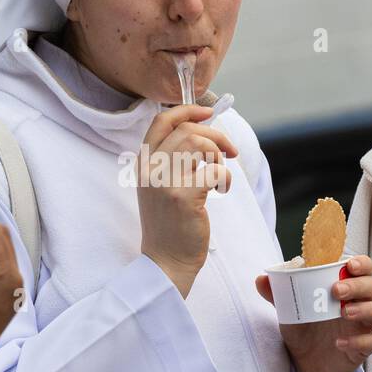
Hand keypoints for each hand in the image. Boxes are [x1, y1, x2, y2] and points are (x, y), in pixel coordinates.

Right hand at [137, 104, 238, 297]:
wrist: (165, 261)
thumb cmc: (170, 223)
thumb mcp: (159, 186)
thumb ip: (173, 158)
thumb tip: (204, 130)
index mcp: (143, 163)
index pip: (162, 120)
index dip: (188, 110)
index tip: (209, 113)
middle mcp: (150, 169)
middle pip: (188, 130)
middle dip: (216, 136)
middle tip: (229, 151)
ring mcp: (165, 182)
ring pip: (200, 144)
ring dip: (219, 155)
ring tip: (219, 173)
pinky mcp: (184, 197)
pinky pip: (214, 171)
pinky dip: (224, 178)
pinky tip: (220, 190)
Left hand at [255, 254, 371, 371]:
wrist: (304, 363)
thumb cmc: (303, 328)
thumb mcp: (288, 310)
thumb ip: (277, 294)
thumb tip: (261, 279)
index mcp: (344, 287)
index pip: (363, 268)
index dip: (362, 263)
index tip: (349, 264)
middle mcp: (358, 303)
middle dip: (358, 285)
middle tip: (336, 291)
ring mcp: (363, 326)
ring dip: (366, 309)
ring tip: (344, 313)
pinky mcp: (362, 348)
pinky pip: (371, 342)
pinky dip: (357, 340)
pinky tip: (339, 342)